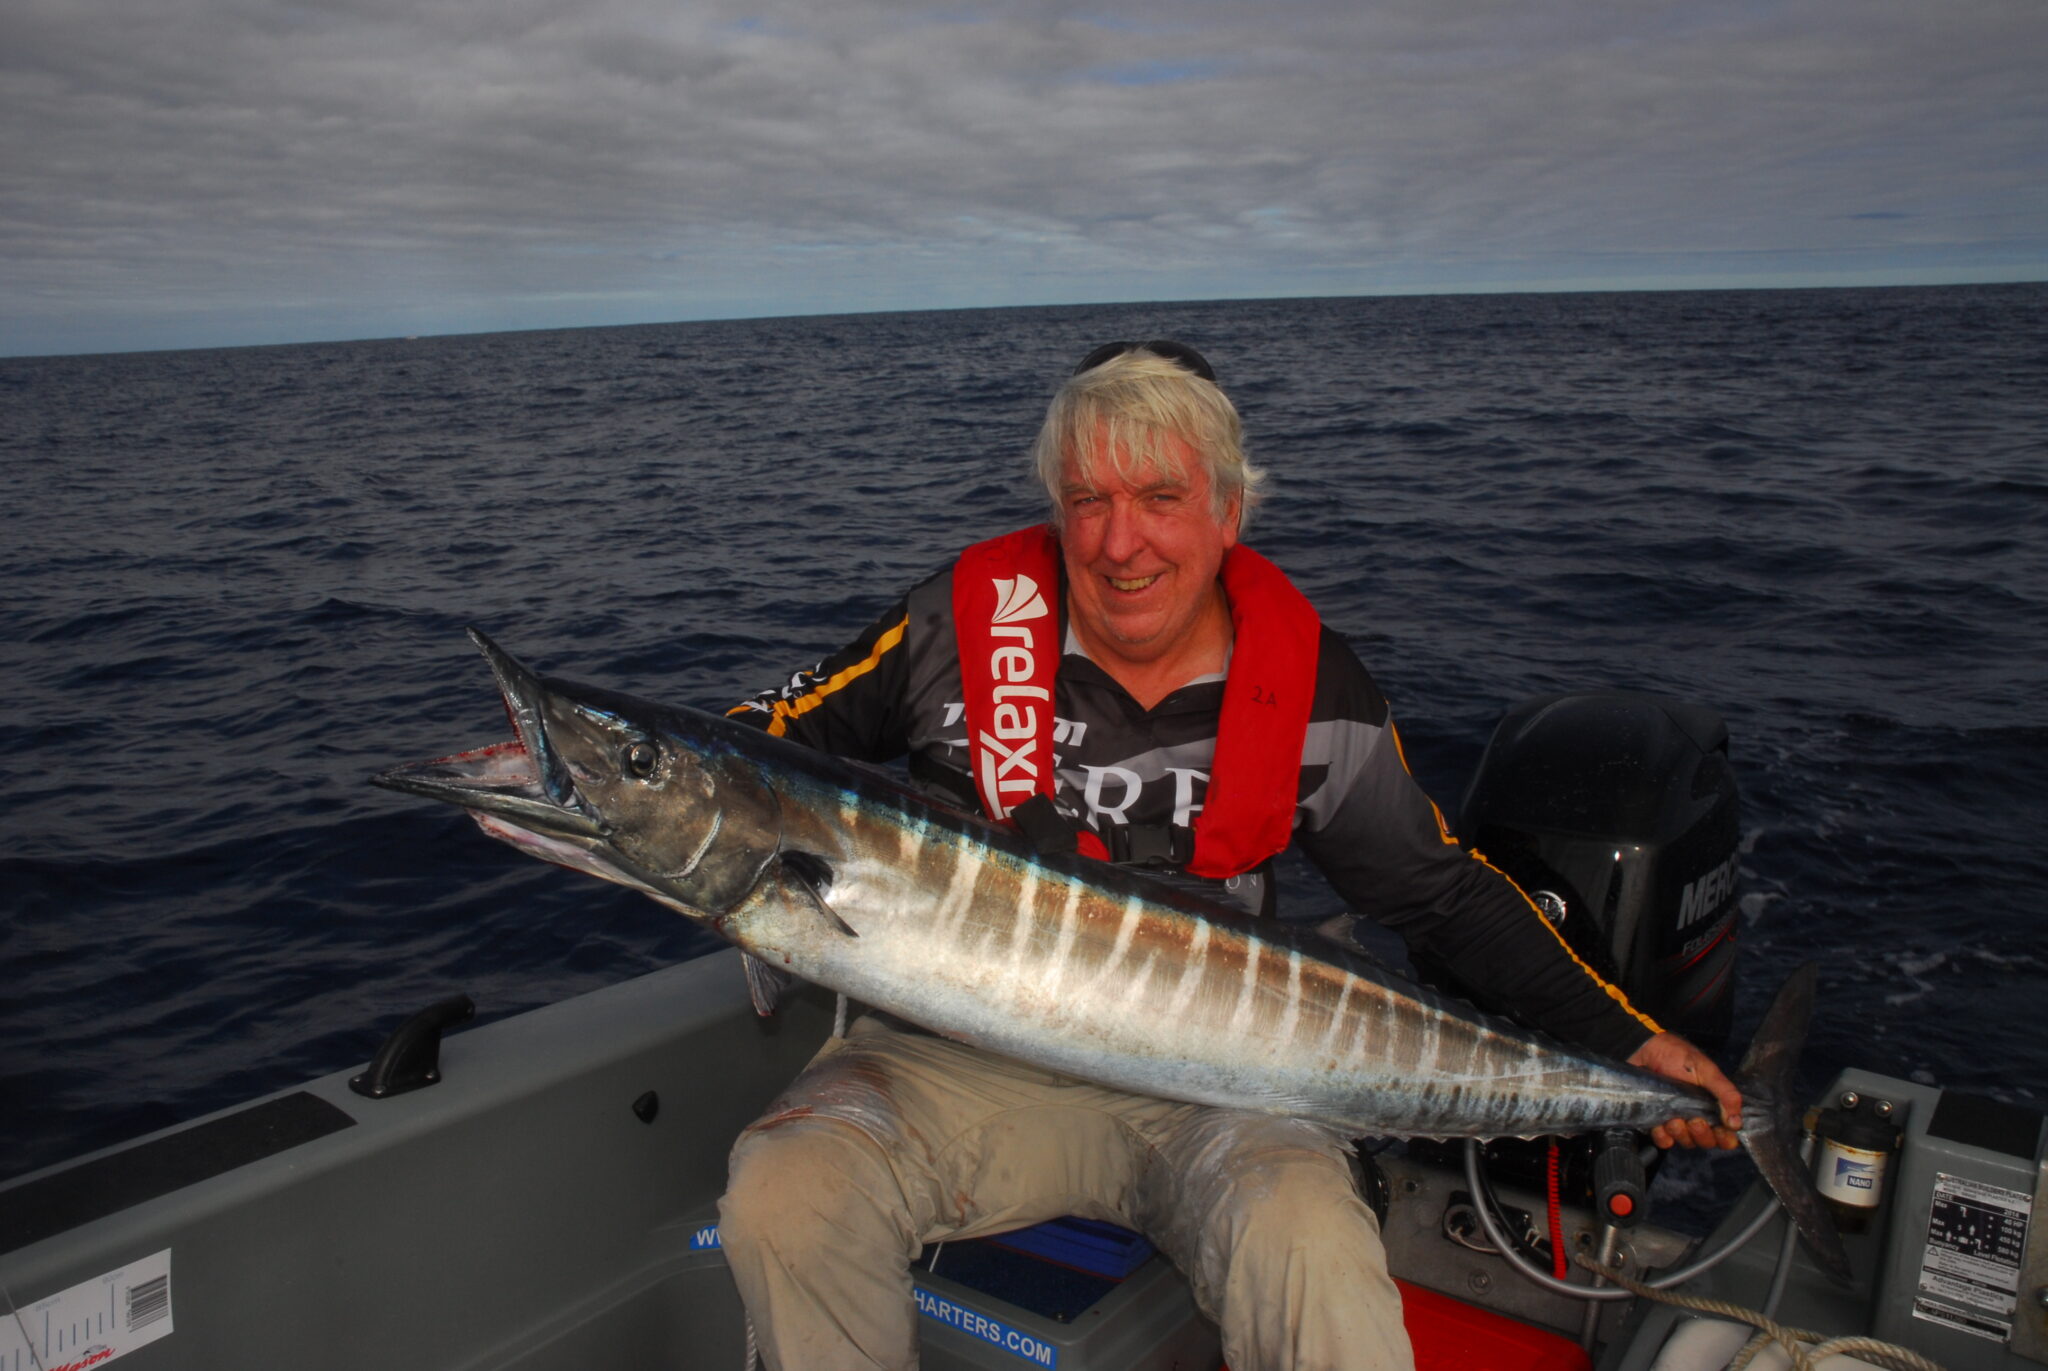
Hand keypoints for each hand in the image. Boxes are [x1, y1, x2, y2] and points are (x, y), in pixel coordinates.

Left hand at [1627, 1033, 1741, 1149]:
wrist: (1643, 1049)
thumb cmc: (1676, 1056)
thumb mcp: (1706, 1071)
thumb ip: (1726, 1094)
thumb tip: (1737, 1122)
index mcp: (1712, 1106)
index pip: (1726, 1134)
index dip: (1725, 1138)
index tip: (1720, 1130)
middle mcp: (1697, 1116)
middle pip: (1706, 1142)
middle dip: (1702, 1134)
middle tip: (1694, 1120)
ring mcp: (1676, 1120)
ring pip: (1686, 1142)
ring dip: (1681, 1133)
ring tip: (1673, 1117)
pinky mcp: (1656, 1121)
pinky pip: (1663, 1141)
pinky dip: (1662, 1136)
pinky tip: (1660, 1123)